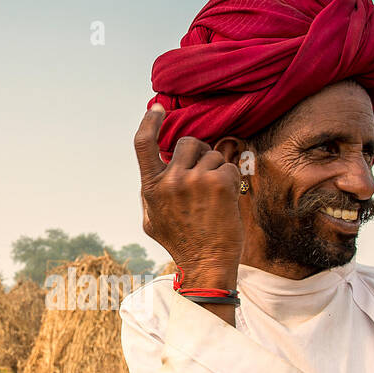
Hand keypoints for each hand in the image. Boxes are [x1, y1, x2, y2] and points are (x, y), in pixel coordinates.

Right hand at [134, 106, 244, 290]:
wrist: (207, 264)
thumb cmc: (181, 242)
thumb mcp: (153, 219)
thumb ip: (153, 190)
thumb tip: (159, 164)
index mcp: (151, 188)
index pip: (143, 144)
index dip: (150, 121)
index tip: (158, 107)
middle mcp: (171, 181)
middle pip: (186, 142)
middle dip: (197, 153)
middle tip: (203, 175)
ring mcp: (195, 181)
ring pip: (211, 154)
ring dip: (215, 169)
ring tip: (213, 198)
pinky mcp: (220, 183)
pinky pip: (227, 165)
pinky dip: (230, 180)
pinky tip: (225, 201)